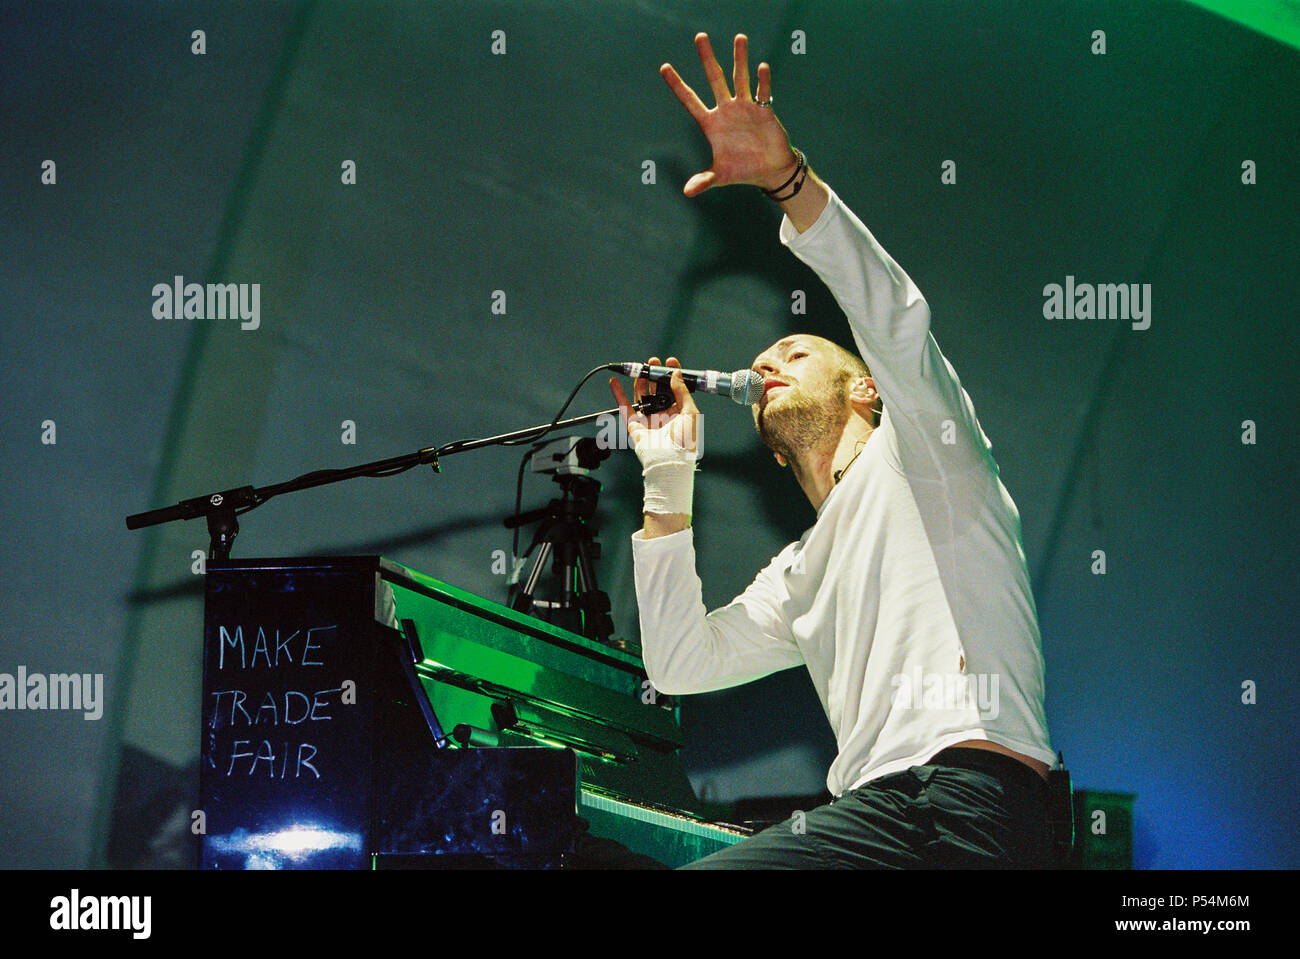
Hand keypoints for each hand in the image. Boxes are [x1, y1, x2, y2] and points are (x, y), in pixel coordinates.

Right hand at [608, 356, 700, 457]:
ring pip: (641, 395)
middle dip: (654, 374)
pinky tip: (615, 382)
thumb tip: (676, 374)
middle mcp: (663, 413)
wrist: (670, 459)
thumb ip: (682, 391)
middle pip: (656, 389)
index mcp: (678, 411)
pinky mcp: (635, 424)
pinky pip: (625, 406)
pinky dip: (618, 394)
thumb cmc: (685, 441)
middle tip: (654, 361)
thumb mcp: (691, 412)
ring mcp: (648, 418)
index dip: (672, 374)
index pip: (674, 388)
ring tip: (641, 367)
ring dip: (640, 380)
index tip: (670, 362)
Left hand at [661, 33, 797, 195]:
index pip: (690, 100)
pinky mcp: (763, 110)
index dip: (677, 85)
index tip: (664, 67)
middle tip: (700, 36)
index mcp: (711, 123)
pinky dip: (762, 81)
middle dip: (707, 58)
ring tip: (739, 37)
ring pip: (740, 77)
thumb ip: (703, 181)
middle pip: (714, 78)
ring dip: (740, 58)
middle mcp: (726, 110)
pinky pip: (762, 92)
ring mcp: (744, 107)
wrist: (770, 170)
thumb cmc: (743, 171)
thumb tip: (687, 192)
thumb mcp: (720, 176)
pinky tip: (761, 67)